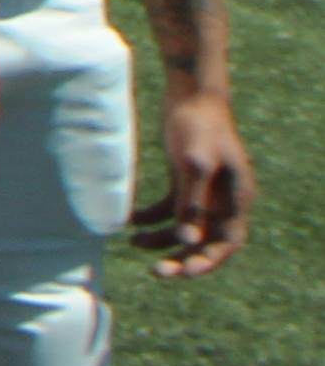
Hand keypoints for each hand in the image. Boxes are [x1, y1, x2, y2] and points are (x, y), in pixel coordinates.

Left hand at [131, 91, 252, 277]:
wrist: (190, 93)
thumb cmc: (198, 125)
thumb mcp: (195, 163)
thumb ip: (192, 201)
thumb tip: (187, 238)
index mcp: (236, 198)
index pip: (226, 242)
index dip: (207, 261)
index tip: (182, 272)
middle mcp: (223, 198)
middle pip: (205, 239)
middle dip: (181, 257)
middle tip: (156, 272)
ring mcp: (204, 189)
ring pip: (185, 226)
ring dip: (162, 238)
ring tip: (133, 242)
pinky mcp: (185, 178)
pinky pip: (171, 207)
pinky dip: (152, 217)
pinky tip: (130, 220)